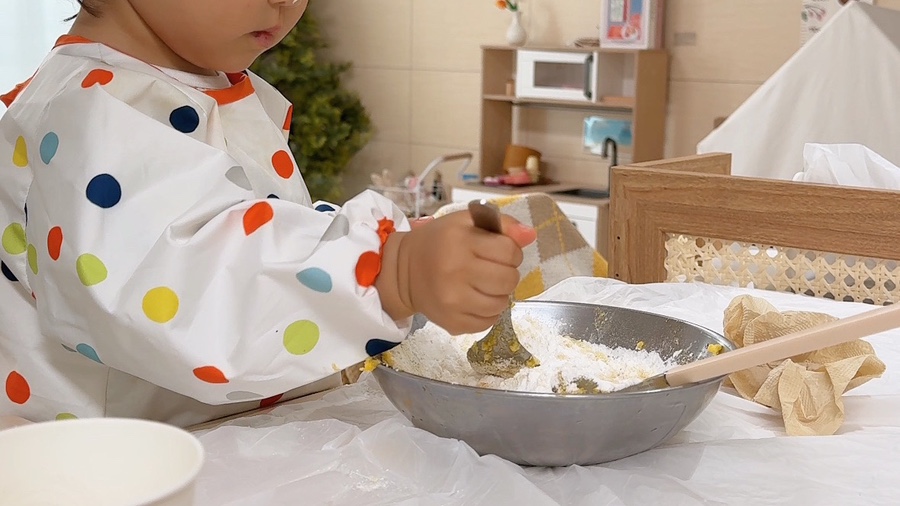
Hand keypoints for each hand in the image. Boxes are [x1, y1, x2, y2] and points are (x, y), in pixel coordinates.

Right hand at [377, 210, 535, 334]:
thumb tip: (530, 235)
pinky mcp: (453, 323)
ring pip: (502, 303)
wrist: (403, 271)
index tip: (497, 251)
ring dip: (498, 294)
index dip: (510, 251)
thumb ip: (501, 224)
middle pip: (509, 280)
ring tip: (483, 285)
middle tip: (490, 269)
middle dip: (506, 273)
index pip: (510, 252)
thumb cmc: (440, 242)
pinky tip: (475, 300)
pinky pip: (488, 322)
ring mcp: (453, 302)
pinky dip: (488, 312)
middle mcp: (455, 273)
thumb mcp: (466, 222)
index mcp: (460, 242)